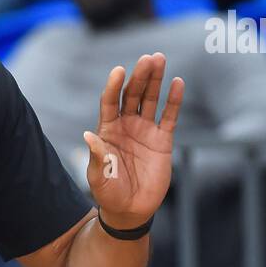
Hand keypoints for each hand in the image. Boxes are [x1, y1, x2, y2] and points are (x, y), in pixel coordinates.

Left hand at [85, 53, 182, 229]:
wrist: (130, 209)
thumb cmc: (109, 193)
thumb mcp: (98, 177)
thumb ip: (96, 156)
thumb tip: (87, 135)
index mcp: (107, 130)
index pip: (110, 102)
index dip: (113, 86)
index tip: (118, 70)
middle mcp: (126, 125)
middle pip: (132, 94)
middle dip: (139, 76)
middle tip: (148, 57)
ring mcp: (145, 130)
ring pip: (151, 99)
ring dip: (155, 80)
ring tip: (160, 59)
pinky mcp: (162, 140)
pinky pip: (169, 116)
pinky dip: (174, 100)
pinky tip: (178, 83)